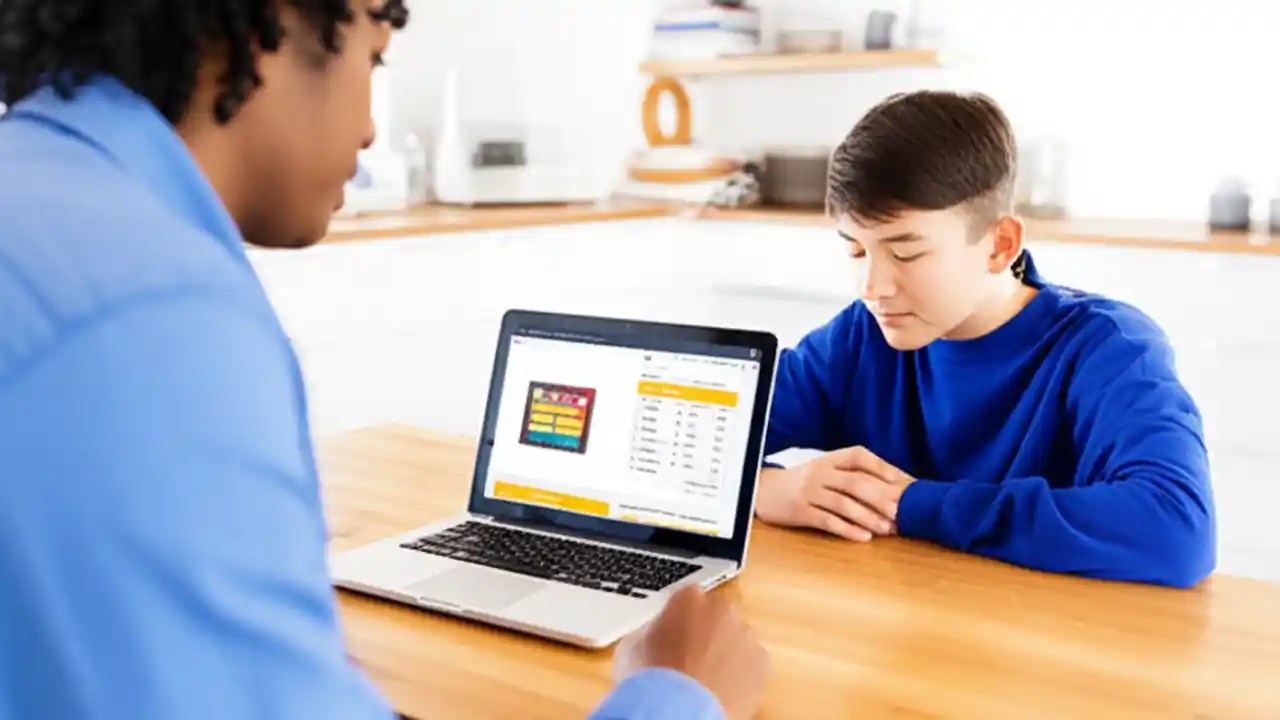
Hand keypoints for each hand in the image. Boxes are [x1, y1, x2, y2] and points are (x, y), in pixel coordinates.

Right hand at [613, 585, 770, 719]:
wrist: (679, 711)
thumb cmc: (652, 679)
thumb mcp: (633, 646)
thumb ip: (651, 630)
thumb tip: (655, 635)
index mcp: (688, 598)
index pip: (687, 599)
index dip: (679, 620)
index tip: (673, 636)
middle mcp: (721, 609)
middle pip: (716, 616)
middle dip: (707, 633)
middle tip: (689, 659)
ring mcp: (745, 635)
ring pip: (736, 640)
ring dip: (725, 654)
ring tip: (705, 680)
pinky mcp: (761, 662)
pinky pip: (751, 665)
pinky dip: (741, 676)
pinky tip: (721, 691)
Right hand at [755, 446, 914, 540]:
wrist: (763, 491)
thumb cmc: (804, 483)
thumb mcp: (825, 471)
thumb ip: (852, 475)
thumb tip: (893, 487)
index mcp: (829, 460)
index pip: (858, 457)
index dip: (882, 468)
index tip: (903, 482)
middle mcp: (820, 473)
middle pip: (854, 482)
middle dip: (881, 498)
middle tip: (901, 513)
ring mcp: (809, 492)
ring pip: (842, 503)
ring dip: (868, 517)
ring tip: (887, 530)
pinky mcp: (800, 512)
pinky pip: (827, 521)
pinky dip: (847, 530)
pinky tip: (863, 537)